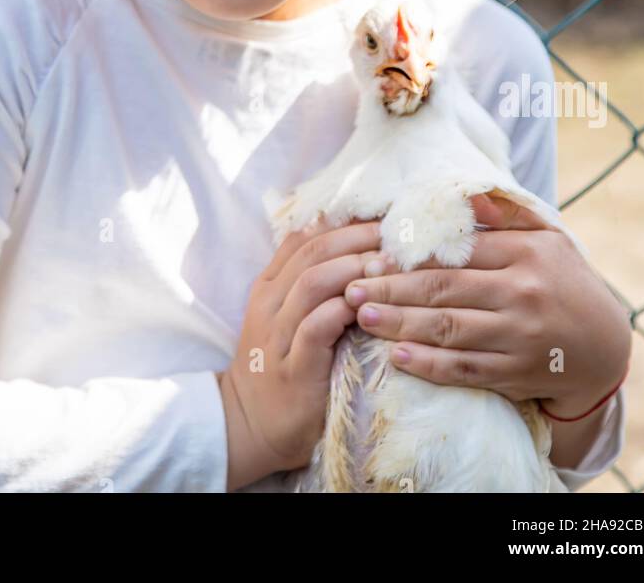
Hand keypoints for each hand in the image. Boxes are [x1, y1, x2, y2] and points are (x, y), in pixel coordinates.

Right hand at [217, 216, 395, 489]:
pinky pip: (316, 327)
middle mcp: (270, 303)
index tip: (380, 216)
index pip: (303, 237)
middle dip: (356, 237)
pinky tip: (369, 306)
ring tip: (388, 263)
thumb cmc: (281, 367)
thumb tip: (355, 250)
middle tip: (394, 233)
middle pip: (312, 251)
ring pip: (312, 282)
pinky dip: (343, 311)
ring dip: (353, 267)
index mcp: (270, 286)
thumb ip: (311, 286)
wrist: (249, 425)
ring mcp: (279, 334)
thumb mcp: (287, 318)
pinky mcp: (294, 368)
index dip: (343, 222)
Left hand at [342, 193, 631, 414]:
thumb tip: (464, 194)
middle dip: (392, 290)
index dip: (410, 257)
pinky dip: (429, 365)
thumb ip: (506, 214)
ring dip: (400, 324)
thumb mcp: (547, 238)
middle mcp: (523, 294)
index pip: (457, 253)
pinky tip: (397, 357)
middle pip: (444, 290)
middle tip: (351, 288)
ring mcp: (520, 337)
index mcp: (526, 253)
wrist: (604, 346)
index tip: (370, 257)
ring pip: (449, 330)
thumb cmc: (564, 281)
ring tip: (361, 316)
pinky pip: (466, 369)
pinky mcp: (518, 375)